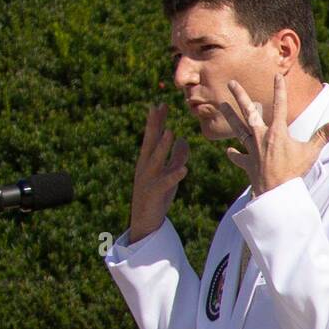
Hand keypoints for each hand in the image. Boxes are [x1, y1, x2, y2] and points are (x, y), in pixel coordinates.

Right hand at [129, 102, 189, 243]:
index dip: (156, 122)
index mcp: (147, 162)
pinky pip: (165, 184)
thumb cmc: (157, 198)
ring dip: (163, 146)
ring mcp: (148, 180)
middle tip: (159, 108)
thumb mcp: (168, 174)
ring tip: (171, 132)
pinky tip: (184, 170)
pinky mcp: (154, 194)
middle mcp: (145, 168)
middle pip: (150, 143)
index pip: (152, 138)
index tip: (160, 104)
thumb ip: (176, 157)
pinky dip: (174, 176)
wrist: (144, 223)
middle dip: (155, 125)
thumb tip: (183, 140)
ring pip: (156, 160)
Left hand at [221, 73, 328, 197]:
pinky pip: (239, 157)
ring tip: (220, 105)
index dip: (279, 89)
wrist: (276, 194)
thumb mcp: (310, 153)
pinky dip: (234, 154)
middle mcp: (261, 137)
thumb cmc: (293, 173)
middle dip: (240, 96)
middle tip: (230, 83)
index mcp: (277, 132)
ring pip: (239, 130)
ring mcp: (253, 150)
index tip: (276, 76)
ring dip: (229, 117)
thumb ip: (321, 137)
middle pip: (249, 112)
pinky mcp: (248, 164)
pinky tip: (229, 151)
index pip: (280, 105)